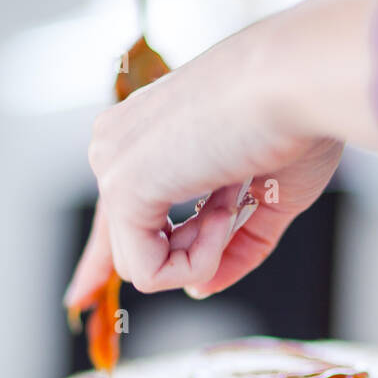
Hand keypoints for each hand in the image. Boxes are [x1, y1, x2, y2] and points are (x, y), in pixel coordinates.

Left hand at [65, 0, 377, 304]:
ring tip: (237, 192)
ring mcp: (111, 162)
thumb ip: (232, 246)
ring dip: (206, 249)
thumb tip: (198, 289)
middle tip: (239, 192)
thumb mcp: (267, 198)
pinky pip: (149, 273)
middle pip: (126, 246)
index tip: (79, 297)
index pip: (113, 213)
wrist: (298, 80)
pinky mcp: (120, 186)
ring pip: (143, 265)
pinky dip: (197, 259)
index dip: (97, 260)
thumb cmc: (295, 121)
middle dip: (194, 248)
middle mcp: (116, 144)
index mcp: (141, 137)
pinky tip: (223, 208)